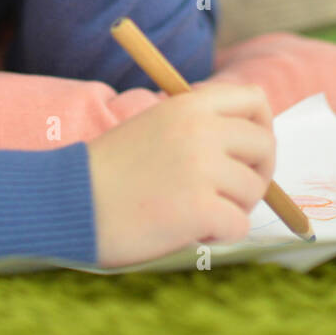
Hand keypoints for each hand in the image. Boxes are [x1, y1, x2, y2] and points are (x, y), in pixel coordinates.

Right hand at [88, 80, 274, 266]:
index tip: (247, 151)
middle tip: (232, 192)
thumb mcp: (155, 125)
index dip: (261, 126)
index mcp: (190, 105)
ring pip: (254, 191)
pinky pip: (238, 226)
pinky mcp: (200, 209)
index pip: (255, 100)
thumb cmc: (110, 169)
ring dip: (234, 207)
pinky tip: (192, 231)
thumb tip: (253, 139)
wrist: (70, 201)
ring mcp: (203, 170)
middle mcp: (202, 131)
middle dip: (257, 172)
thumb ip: (199, 125)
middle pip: (265, 145)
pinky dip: (221, 235)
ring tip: (198, 212)